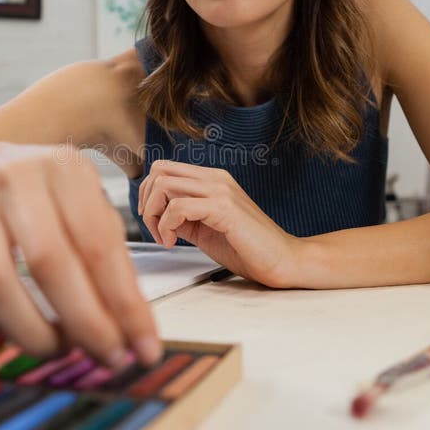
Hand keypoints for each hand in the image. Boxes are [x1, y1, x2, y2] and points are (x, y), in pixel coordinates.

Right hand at [0, 144, 160, 365]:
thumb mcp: (93, 207)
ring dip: (31, 331)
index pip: (99, 245)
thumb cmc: (54, 197)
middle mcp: (15, 179)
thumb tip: (132, 330)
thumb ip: (113, 263)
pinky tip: (13, 332)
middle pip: (47, 262)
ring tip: (59, 348)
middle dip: (84, 322)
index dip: (124, 304)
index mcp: (65, 168)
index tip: (144, 348)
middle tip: (108, 357)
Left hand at [138, 160, 299, 287]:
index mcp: (212, 179)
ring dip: (155, 215)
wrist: (282, 260)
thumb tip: (156, 214)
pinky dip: (167, 226)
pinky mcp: (224, 208)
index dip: (149, 194)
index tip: (155, 222)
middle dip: (147, 202)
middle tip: (157, 229)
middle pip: (159, 171)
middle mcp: (215, 178)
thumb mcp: (204, 229)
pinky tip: (174, 242)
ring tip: (166, 238)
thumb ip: (182, 217)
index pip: (164, 169)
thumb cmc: (248, 248)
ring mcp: (220, 190)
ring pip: (164, 185)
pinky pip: (178, 207)